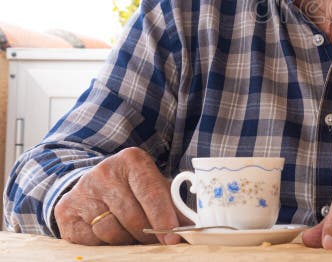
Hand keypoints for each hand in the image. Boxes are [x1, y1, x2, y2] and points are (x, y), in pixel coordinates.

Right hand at [54, 147, 183, 244]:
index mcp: (132, 160)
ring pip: (112, 231)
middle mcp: (104, 172)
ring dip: (127, 241)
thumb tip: (192, 229)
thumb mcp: (155, 187)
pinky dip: (105, 244)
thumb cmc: (133, 188)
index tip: (173, 236)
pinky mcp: (66, 211)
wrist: (93, 183)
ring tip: (134, 237)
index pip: (151, 192)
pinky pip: (91, 241)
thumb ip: (173, 206)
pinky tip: (112, 235)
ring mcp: (82, 191)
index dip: (163, 218)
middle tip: (157, 242)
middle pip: (132, 216)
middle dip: (148, 234)